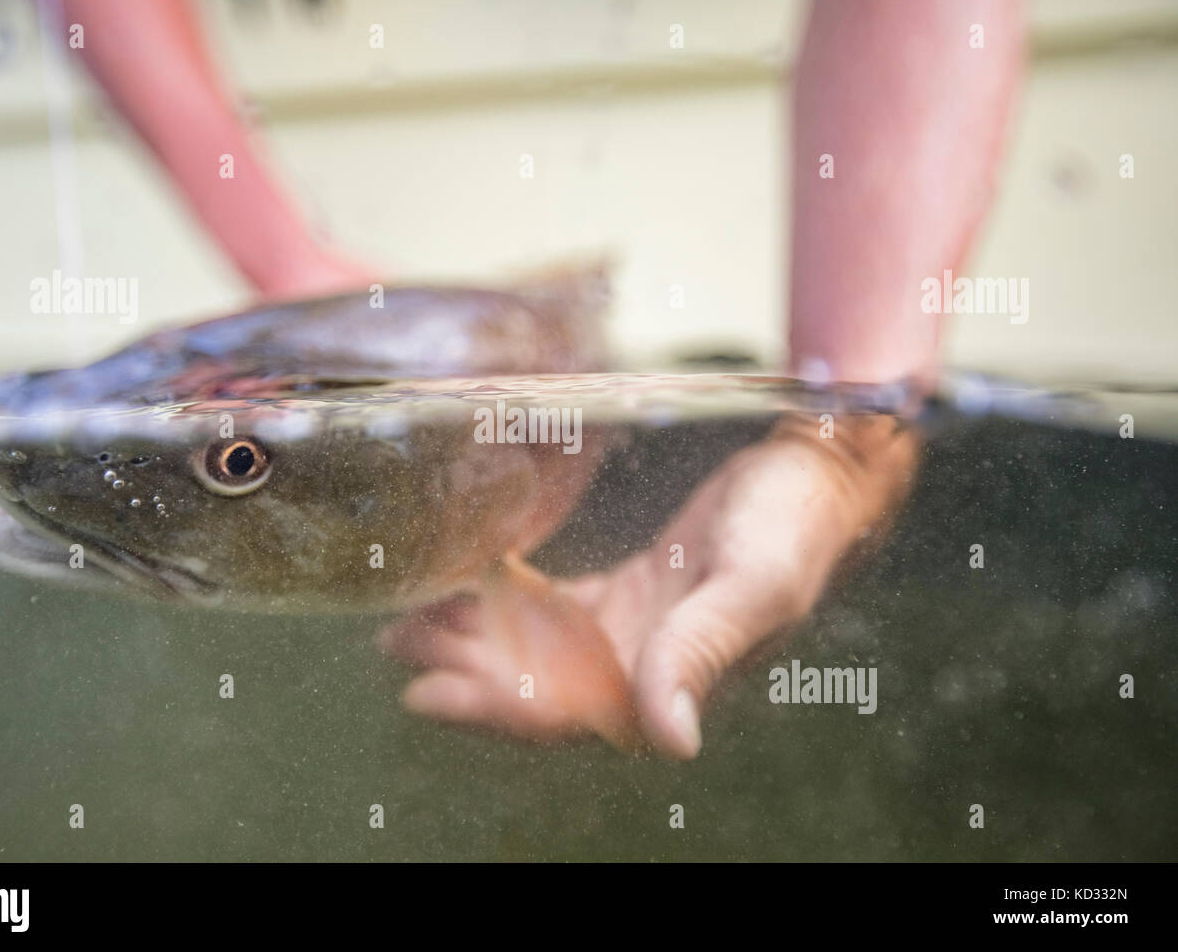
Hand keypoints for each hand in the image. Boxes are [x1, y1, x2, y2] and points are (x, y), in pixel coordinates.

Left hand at [380, 413, 918, 757]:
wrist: (824, 473)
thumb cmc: (794, 526)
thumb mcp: (751, 585)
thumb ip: (700, 655)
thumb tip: (669, 743)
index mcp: (668, 682)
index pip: (562, 713)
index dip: (488, 709)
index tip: (419, 693)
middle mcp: (643, 669)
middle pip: (532, 685)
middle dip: (461, 670)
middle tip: (393, 641)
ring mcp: (634, 633)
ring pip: (536, 649)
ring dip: (474, 636)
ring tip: (409, 615)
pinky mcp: (631, 593)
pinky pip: (556, 607)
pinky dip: (510, 599)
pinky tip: (470, 581)